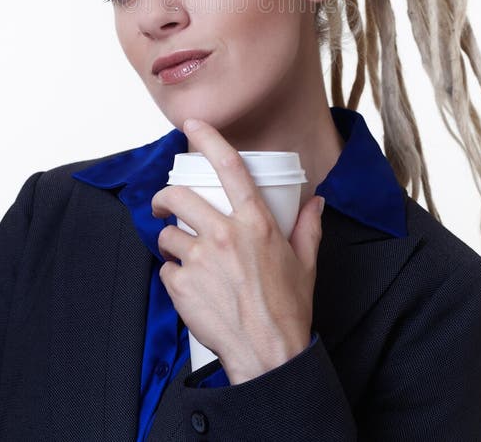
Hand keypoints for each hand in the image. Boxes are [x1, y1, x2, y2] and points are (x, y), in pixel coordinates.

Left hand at [150, 117, 324, 384]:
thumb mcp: (305, 262)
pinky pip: (166, 269)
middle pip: (178, 196)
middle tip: (163, 205)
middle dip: (164, 197)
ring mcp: (200, 260)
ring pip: (167, 235)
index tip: (192, 125)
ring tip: (180, 252)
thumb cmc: (288, 308)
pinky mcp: (182, 286)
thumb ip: (308, 227)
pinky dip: (172, 274)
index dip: (208, 139)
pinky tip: (187, 284)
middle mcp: (225, 235)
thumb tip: (316, 202)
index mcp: (255, 223)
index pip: (229, 166)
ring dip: (169, 240)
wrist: (268, 355)